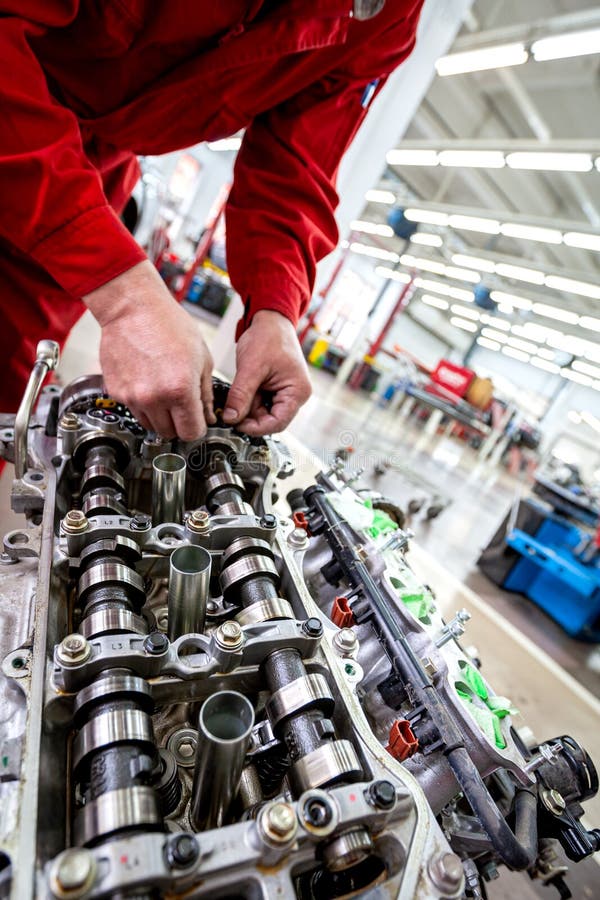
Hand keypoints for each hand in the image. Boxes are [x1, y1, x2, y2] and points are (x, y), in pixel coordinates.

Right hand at [83, 261, 215, 439]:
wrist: (132, 308)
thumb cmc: (167, 324)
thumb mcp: (201, 357)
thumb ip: (205, 392)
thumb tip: (207, 416)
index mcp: (179, 390)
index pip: (191, 433)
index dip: (197, 428)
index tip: (197, 422)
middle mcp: (154, 398)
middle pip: (170, 434)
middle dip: (179, 424)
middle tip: (182, 406)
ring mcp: (132, 397)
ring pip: (150, 426)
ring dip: (160, 416)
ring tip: (164, 391)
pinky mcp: (117, 392)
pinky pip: (134, 410)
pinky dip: (143, 403)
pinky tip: (148, 382)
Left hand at [223, 310, 310, 434]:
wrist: (270, 320)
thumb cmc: (267, 337)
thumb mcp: (250, 368)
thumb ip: (241, 396)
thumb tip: (230, 418)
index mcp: (297, 392)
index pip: (277, 423)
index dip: (255, 427)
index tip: (235, 424)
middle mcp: (296, 395)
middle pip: (271, 420)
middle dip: (250, 417)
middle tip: (230, 411)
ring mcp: (287, 392)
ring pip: (264, 412)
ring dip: (248, 407)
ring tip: (236, 394)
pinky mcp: (277, 389)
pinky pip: (261, 403)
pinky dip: (249, 400)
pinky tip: (241, 391)